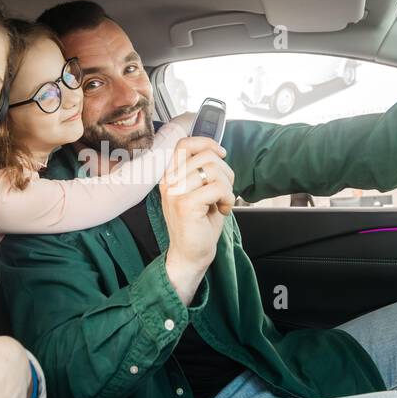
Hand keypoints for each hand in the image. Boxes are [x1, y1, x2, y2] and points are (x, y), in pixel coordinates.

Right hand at [160, 136, 234, 303]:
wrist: (190, 254)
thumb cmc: (198, 224)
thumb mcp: (199, 191)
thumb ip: (202, 171)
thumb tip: (218, 152)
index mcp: (170, 175)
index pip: (185, 144)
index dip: (207, 143)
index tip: (221, 155)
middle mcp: (168, 181)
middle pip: (206, 156)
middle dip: (226, 171)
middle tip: (225, 190)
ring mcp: (174, 192)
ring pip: (213, 170)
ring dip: (227, 185)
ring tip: (223, 200)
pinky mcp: (185, 204)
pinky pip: (217, 187)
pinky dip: (227, 197)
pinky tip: (223, 209)